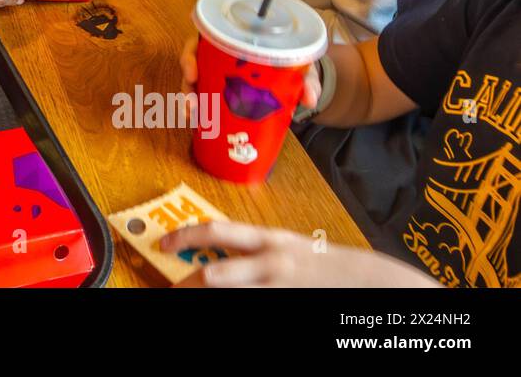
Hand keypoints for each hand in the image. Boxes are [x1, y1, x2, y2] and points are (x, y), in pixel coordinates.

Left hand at [161, 220, 438, 286]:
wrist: (379, 286)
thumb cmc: (332, 266)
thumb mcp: (292, 249)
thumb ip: (257, 252)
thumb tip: (216, 261)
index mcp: (270, 241)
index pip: (214, 232)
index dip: (183, 236)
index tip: (164, 244)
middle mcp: (271, 264)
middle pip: (211, 276)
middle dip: (185, 285)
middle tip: (171, 290)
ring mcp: (278, 290)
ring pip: (224, 293)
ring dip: (203, 298)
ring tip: (186, 298)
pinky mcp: (286, 309)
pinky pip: (252, 310)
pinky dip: (233, 310)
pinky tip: (229, 309)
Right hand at [178, 36, 319, 119]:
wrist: (295, 80)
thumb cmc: (292, 66)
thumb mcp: (300, 69)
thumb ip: (307, 80)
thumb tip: (309, 99)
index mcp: (234, 41)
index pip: (203, 39)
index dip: (191, 55)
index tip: (192, 72)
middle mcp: (220, 55)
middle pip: (192, 63)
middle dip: (187, 83)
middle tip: (192, 101)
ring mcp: (216, 74)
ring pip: (193, 83)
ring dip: (188, 99)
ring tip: (192, 115)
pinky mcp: (218, 92)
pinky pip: (201, 98)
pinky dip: (197, 110)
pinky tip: (196, 122)